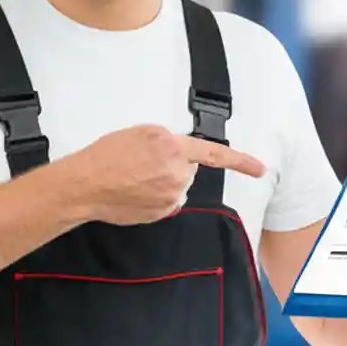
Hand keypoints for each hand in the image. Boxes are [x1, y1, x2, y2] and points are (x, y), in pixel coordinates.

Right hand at [74, 124, 266, 224]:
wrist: (86, 184)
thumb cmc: (107, 155)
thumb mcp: (141, 133)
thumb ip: (168, 142)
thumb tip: (180, 156)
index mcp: (173, 148)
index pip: (215, 154)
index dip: (241, 161)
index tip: (261, 168)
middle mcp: (177, 173)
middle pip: (188, 169)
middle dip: (174, 166)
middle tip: (144, 162)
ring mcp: (171, 196)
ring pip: (177, 186)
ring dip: (163, 182)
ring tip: (135, 178)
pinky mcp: (162, 212)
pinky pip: (167, 202)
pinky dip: (155, 197)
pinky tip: (135, 192)